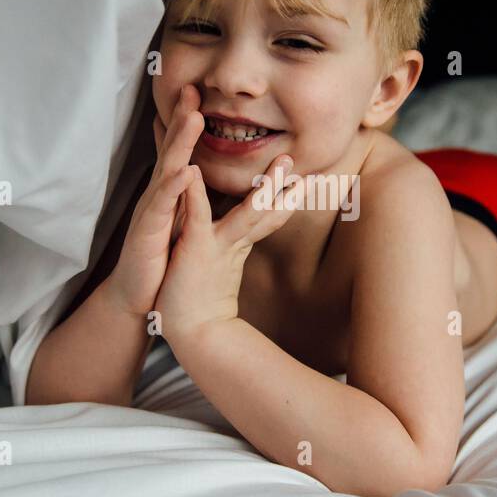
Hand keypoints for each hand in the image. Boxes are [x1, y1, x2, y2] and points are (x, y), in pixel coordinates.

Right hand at [104, 84, 203, 315]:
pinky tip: (185, 171)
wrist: (137, 295)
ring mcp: (152, 211)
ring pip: (167, 170)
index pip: (180, 150)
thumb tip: (198, 172)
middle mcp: (159, 196)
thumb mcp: (179, 219)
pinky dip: (173, 187)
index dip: (186, 120)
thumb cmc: (160, 257)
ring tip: (193, 117)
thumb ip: (187, 195)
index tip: (199, 90)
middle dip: (181, 118)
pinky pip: (163, 206)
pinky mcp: (148, 231)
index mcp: (170, 192)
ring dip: (180, 143)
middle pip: (172, 150)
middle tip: (192, 88)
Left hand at [154, 152, 307, 344]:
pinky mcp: (196, 248)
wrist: (192, 336)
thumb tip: (243, 243)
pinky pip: (198, 216)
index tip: (304, 180)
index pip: (267, 217)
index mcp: (237, 246)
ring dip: (264, 188)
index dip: (285, 199)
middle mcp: (233, 243)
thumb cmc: (201, 307)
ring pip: (247, 213)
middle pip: (265, 211)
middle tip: (294, 160)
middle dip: (282, 186)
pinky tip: (192, 171)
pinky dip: (196, 194)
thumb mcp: (221, 269)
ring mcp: (218, 245)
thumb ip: (232, 249)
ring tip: (280, 163)